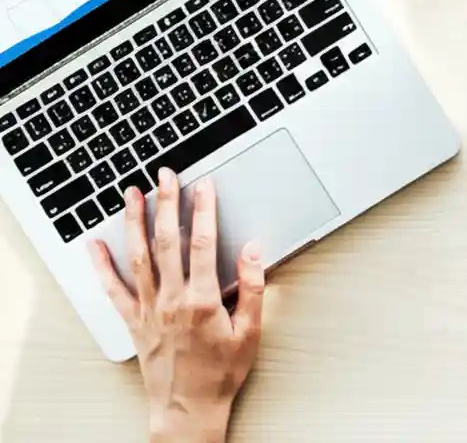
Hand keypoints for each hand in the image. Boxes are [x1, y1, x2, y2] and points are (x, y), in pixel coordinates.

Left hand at [90, 168, 265, 442]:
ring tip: (132, 194)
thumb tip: (253, 252)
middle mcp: (172, 300)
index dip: (204, 210)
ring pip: (139, 256)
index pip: (204, 244)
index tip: (204, 186)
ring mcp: (149, 309)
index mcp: (203, 300)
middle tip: (166, 175)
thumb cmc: (221, 373)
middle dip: (167, 203)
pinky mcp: (133, 321)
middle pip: (167, 241)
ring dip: (135, 222)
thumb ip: (254, 288)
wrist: (188, 408)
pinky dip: (102, 265)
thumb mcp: (251, 331)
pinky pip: (113, 289)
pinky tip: (95, 245)